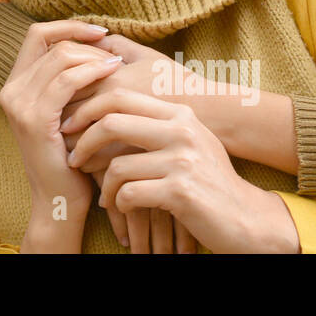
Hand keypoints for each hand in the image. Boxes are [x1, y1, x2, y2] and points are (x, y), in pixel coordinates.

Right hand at [0, 21, 118, 250]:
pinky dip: (91, 72)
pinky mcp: (34, 120)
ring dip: (93, 56)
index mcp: (15, 85)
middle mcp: (10, 91)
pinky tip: (112, 74)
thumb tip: (98, 43)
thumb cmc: (72, 155)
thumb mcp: (66, 111)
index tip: (100, 33)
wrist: (60, 201)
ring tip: (118, 64)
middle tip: (114, 53)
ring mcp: (19, 105)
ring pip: (60, 57)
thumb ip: (69, 80)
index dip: (69, 26)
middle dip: (85, 41)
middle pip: (50, 41)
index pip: (37, 34)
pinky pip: (66, 82)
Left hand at [67, 89, 298, 252]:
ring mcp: (183, 160)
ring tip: (106, 196)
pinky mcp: (181, 191)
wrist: (246, 218)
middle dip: (83, 142)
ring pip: (117, 165)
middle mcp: (181, 130)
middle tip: (73, 158)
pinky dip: (120, 204)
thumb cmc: (207, 179)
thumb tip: (103, 106)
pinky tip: (124, 208)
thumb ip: (153, 120)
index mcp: (178, 113)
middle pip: (111, 122)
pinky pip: (129, 193)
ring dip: (104, 185)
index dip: (86, 110)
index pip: (119, 97)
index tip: (70, 127)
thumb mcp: (187, 139)